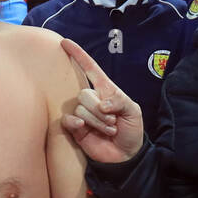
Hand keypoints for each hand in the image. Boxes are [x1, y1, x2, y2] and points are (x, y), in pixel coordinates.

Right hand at [59, 39, 144, 162]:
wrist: (126, 155)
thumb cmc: (131, 130)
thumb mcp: (133, 112)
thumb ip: (120, 101)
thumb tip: (102, 104)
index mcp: (105, 90)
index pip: (90, 69)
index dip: (78, 55)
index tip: (64, 42)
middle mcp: (91, 100)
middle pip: (84, 94)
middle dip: (101, 110)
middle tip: (113, 123)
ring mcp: (82, 113)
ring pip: (80, 108)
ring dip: (97, 121)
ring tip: (108, 130)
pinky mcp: (75, 128)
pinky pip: (68, 119)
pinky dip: (76, 122)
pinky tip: (83, 128)